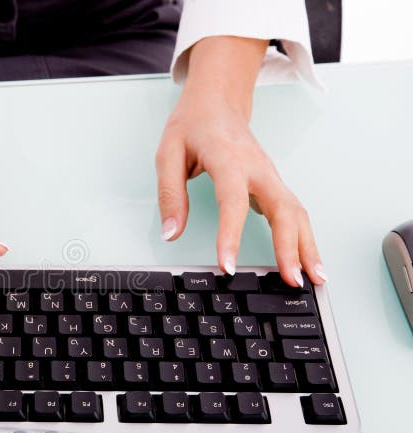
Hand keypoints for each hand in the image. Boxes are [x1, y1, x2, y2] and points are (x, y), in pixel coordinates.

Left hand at [156, 36, 326, 286]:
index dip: (230, 235)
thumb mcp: (167, 154)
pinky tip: (308, 262)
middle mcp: (258, 169)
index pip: (232, 201)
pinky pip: (294, 213)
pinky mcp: (274, 185)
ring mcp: (270, 176)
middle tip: (293, 280)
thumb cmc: (194, 124)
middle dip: (291, 247)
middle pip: (283, 209)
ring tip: (315, 280)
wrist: (218, 100)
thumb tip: (170, 234)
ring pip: (296, 213)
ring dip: (308, 247)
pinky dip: (304, 239)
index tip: (227, 265)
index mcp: (229, 159)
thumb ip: (169, 195)